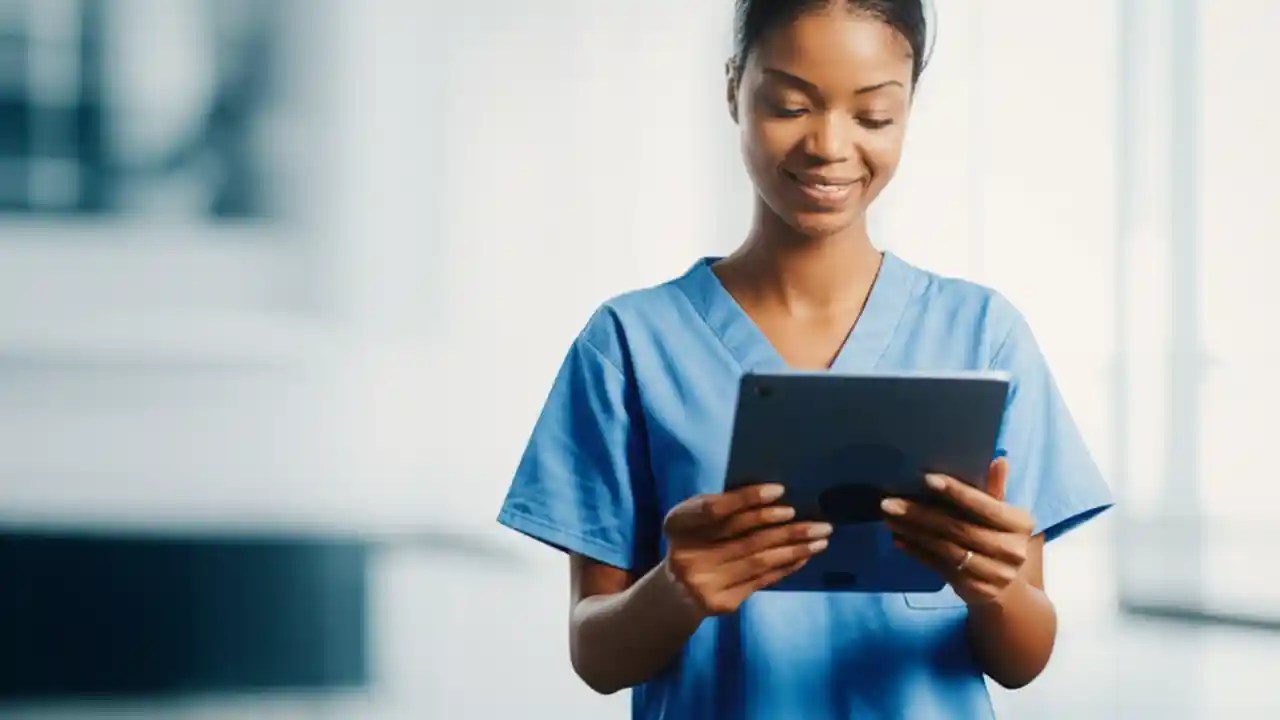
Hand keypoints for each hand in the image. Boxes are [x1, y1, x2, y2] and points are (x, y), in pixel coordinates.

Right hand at [661, 484, 831, 616]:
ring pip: (759, 561)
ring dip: (794, 549)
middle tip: (818, 522)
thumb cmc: (694, 542)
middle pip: (745, 538)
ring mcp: (704, 583)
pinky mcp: (721, 602)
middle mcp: (686, 555)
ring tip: (821, 538)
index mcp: (677, 524)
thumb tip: (775, 498)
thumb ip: (722, 508)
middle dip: (785, 528)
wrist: (676, 591)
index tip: (780, 491)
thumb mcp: (696, 519)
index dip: (747, 499)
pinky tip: (804, 555)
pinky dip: (786, 566)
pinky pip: (762, 580)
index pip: (715, 509)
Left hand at [880, 459, 1034, 605]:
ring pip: (946, 549)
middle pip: (959, 528)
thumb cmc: (1001, 540)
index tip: (926, 479)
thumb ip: (995, 489)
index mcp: (1020, 523)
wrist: (1009, 589)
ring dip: (914, 533)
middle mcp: (1012, 550)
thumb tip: (999, 460)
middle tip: (890, 502)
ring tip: (889, 518)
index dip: (957, 492)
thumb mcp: (1003, 515)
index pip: (986, 506)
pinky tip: (899, 539)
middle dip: (921, 514)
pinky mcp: (975, 590)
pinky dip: (917, 552)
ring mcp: (995, 574)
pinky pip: (940, 567)